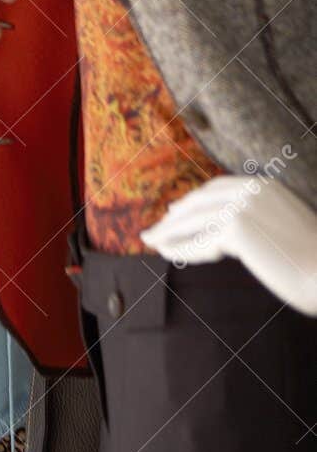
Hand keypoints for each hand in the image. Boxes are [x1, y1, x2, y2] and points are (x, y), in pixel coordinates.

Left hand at [140, 174, 316, 314]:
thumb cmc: (314, 264)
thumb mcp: (285, 231)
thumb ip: (261, 223)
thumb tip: (232, 235)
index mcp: (265, 186)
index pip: (218, 188)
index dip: (195, 199)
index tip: (176, 209)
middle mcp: (251, 190)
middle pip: (201, 201)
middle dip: (176, 215)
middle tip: (156, 228)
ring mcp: (243, 206)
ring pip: (195, 220)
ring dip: (170, 232)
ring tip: (151, 241)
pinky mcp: (236, 228)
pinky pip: (199, 241)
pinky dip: (181, 248)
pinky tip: (167, 254)